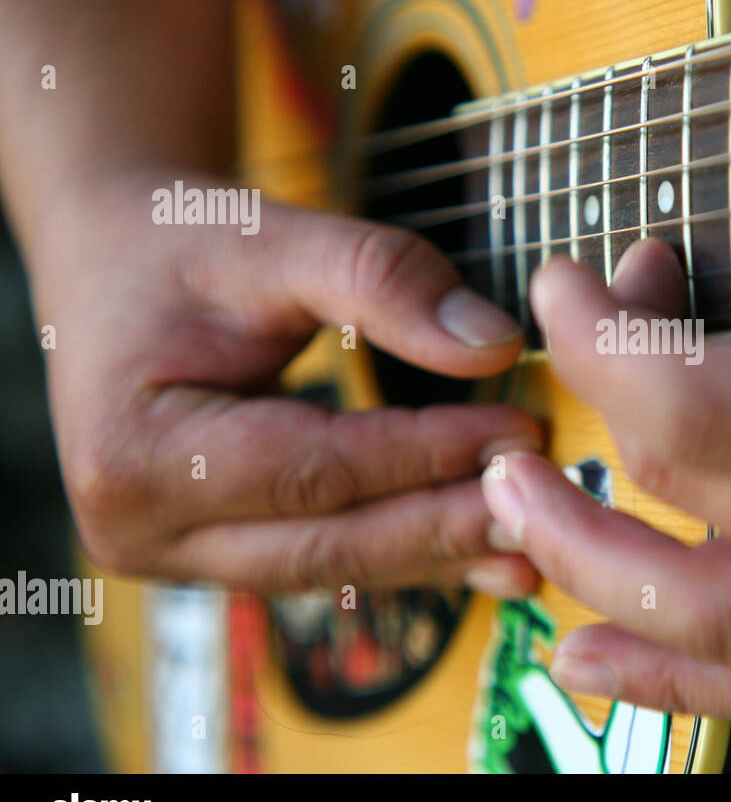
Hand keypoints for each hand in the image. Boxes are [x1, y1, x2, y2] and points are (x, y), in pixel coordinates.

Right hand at [39, 166, 540, 596]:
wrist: (113, 264)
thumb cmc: (177, 243)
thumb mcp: (272, 236)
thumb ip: (383, 279)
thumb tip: (496, 343)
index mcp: (135, 454)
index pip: (313, 469)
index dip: (425, 456)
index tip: (519, 435)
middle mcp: (141, 528)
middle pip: (325, 541)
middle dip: (443, 524)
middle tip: (546, 507)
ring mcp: (175, 553)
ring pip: (332, 564)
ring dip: (436, 553)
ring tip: (532, 546)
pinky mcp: (215, 551)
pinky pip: (325, 557)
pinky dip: (404, 548)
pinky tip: (479, 552)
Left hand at [478, 0, 730, 717]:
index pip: (686, 405)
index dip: (598, 338)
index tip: (581, 278)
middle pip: (676, 507)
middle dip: (584, 432)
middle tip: (557, 377)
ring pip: (702, 634)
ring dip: (586, 573)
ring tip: (518, 521)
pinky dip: (671, 686)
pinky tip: (587, 664)